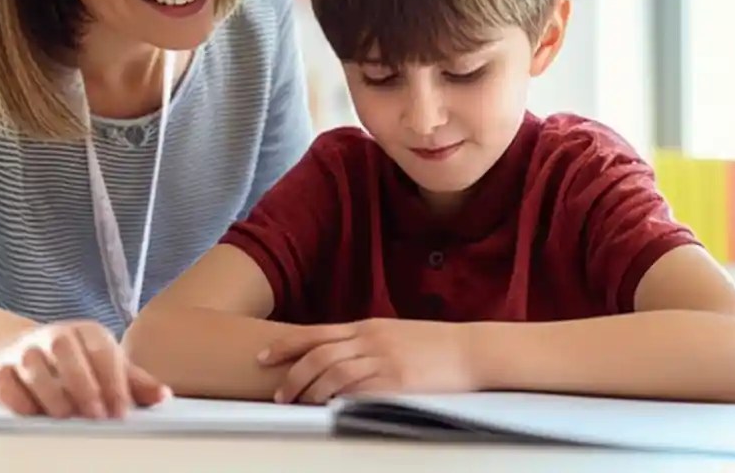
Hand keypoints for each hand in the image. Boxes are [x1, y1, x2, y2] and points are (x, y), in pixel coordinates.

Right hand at [0, 319, 170, 418]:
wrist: (16, 352)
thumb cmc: (72, 363)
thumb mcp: (104, 366)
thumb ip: (133, 381)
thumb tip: (163, 396)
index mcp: (85, 332)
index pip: (101, 348)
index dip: (113, 379)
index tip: (121, 410)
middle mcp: (52, 335)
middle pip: (65, 348)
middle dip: (82, 383)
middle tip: (96, 415)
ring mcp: (23, 351)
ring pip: (33, 364)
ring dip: (51, 392)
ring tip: (66, 415)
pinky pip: (4, 382)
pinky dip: (18, 399)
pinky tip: (33, 414)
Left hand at [257, 318, 476, 404]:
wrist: (471, 350)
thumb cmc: (434, 344)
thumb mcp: (393, 333)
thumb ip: (364, 342)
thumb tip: (336, 356)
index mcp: (367, 326)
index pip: (316, 333)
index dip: (286, 345)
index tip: (264, 357)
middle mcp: (370, 340)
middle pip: (318, 355)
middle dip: (292, 375)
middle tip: (279, 393)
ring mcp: (384, 360)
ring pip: (334, 373)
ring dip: (311, 390)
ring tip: (300, 404)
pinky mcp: (398, 382)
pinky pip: (361, 391)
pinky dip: (340, 400)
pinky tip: (330, 409)